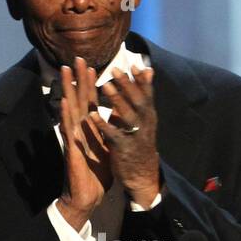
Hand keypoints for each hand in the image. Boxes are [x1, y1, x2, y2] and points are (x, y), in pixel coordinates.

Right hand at [56, 56, 113, 230]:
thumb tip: (115, 119)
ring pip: (70, 109)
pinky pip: (67, 130)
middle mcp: (81, 129)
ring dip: (67, 89)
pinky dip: (65, 115)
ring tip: (65, 70)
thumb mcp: (107, 148)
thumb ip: (108, 131)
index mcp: (91, 129)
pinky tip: (63, 102)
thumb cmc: (96, 174)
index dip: (91, 84)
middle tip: (76, 58)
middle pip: (80, 99)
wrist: (88, 196)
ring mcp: (74, 137)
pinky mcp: (71, 149)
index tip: (91, 65)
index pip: (91, 102)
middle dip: (78, 78)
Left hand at [92, 64, 159, 206]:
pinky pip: (113, 135)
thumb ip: (139, 97)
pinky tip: (92, 115)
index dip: (142, 80)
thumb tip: (145, 73)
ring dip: (117, 101)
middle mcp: (145, 124)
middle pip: (138, 102)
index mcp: (149, 116)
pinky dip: (103, 124)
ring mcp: (134, 136)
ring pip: (127, 116)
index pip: (147, 94)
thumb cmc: (139, 143)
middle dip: (127, 86)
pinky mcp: (123, 148)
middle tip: (116, 70)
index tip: (134, 65)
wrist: (142, 175)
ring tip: (106, 87)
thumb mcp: (143, 120)